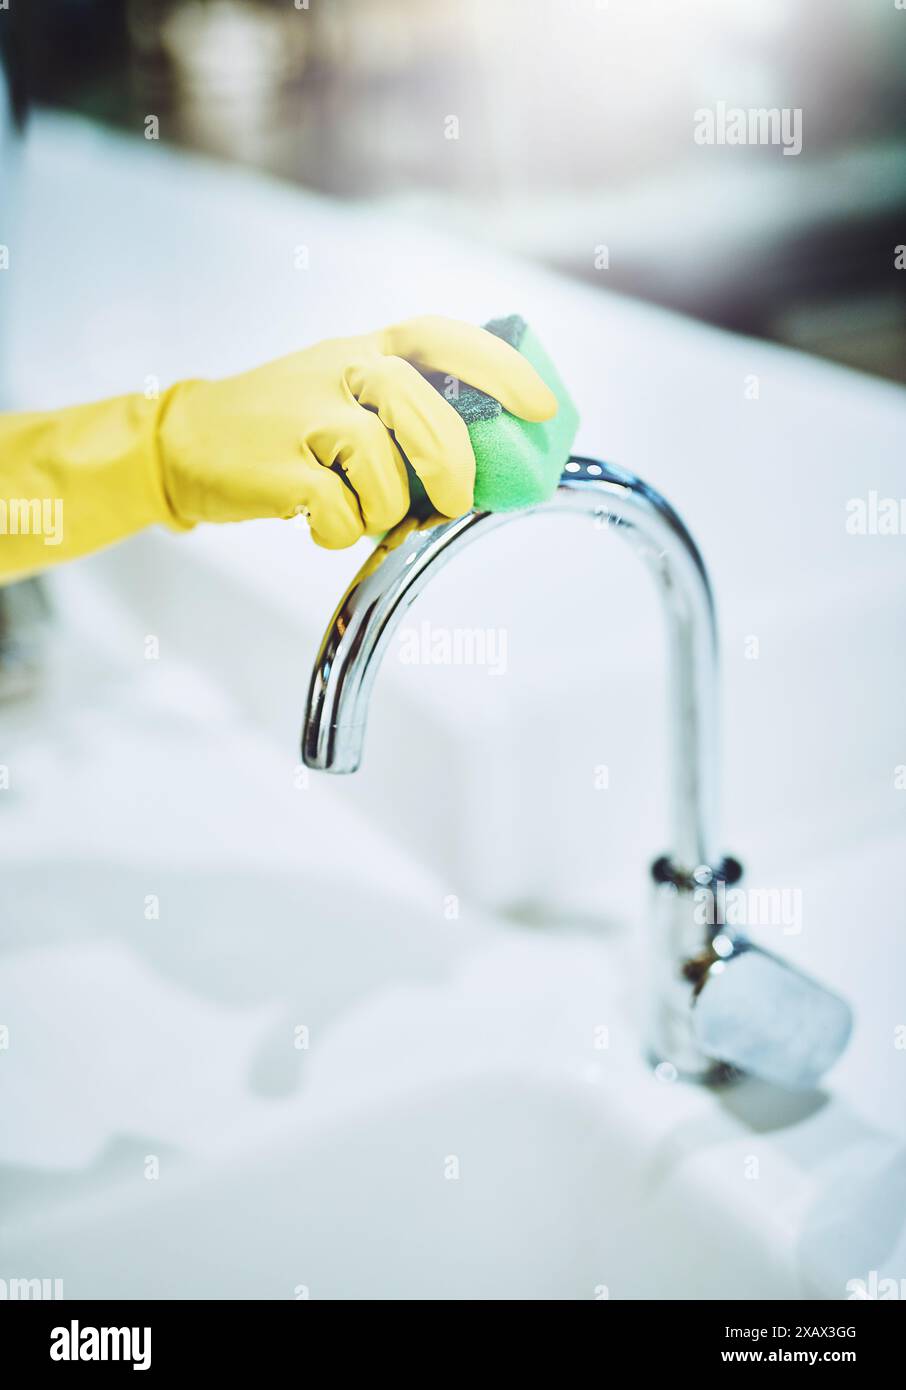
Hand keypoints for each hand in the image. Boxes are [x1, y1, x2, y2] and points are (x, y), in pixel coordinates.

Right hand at [157, 315, 557, 546]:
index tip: (541, 406)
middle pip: (422, 409)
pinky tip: (319, 521)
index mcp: (366, 347)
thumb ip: (407, 410)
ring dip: (383, 509)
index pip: (443, 338)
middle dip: (450, 466)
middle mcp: (340, 370)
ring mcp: (305, 416)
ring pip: (383, 468)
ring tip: (359, 512)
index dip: (501, 368)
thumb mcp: (345, 391)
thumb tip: (482, 468)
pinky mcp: (277, 466)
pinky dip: (339, 531)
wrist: (184, 441)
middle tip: (450, 502)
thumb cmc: (285, 425)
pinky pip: (339, 512)